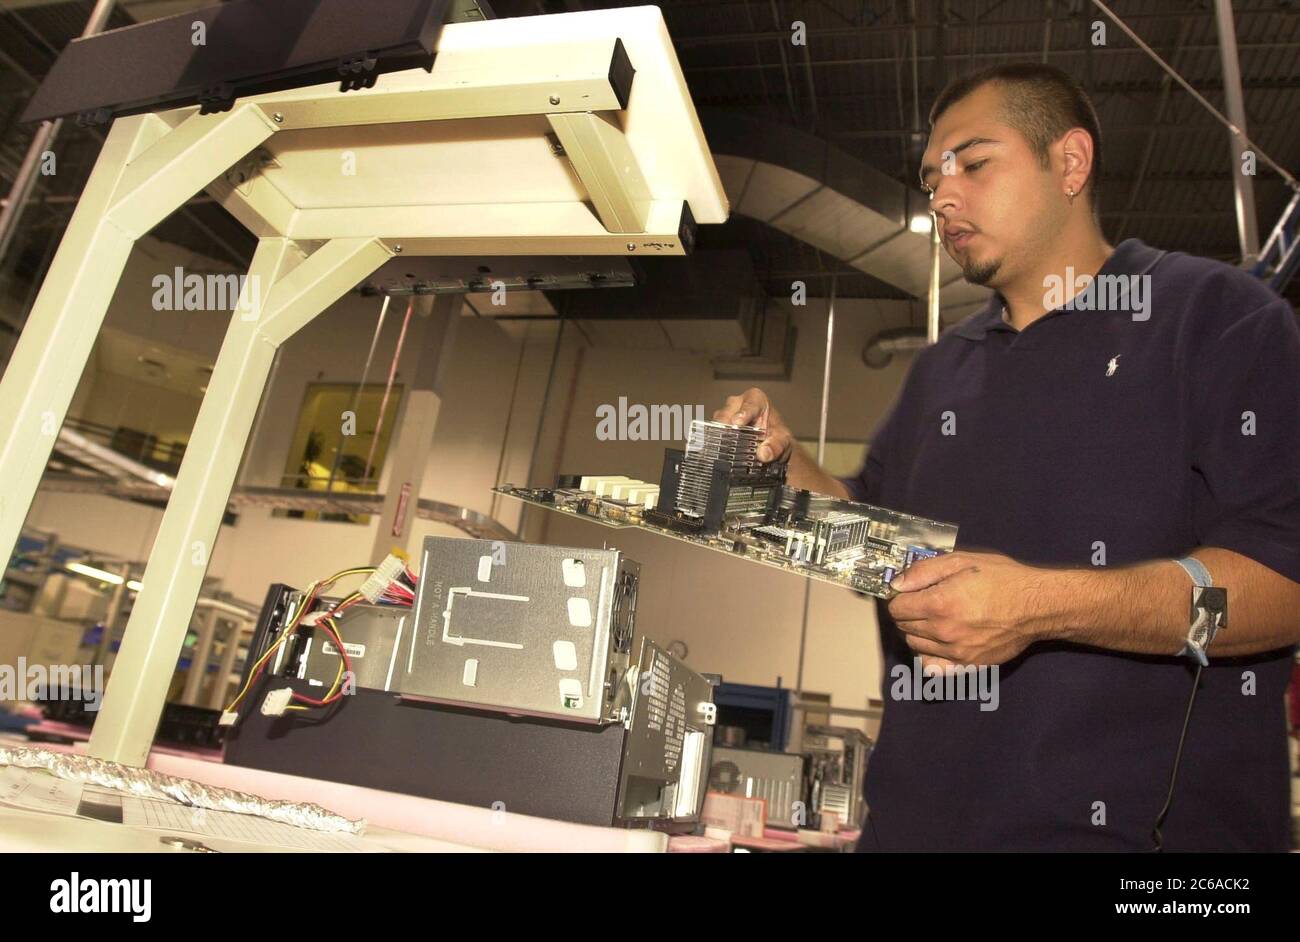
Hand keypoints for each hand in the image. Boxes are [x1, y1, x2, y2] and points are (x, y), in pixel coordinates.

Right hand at [713, 387, 793, 463]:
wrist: (771, 446)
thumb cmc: (777, 437)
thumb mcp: (783, 441)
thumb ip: (776, 446)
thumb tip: (763, 454)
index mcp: (755, 399)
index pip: (749, 404)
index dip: (743, 412)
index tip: (738, 422)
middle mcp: (736, 404)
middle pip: (726, 414)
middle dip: (726, 428)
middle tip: (729, 443)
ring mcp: (724, 416)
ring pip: (716, 426)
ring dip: (719, 439)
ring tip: (725, 452)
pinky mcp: (716, 428)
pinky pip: (711, 435)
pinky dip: (715, 444)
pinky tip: (720, 454)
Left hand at [886, 550, 1058, 669]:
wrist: (1037, 606)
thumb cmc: (1002, 579)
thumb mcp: (962, 561)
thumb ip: (924, 571)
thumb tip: (896, 584)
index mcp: (939, 603)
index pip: (896, 608)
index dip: (899, 598)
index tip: (910, 592)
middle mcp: (943, 631)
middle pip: (903, 626)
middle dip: (908, 613)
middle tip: (924, 602)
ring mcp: (955, 652)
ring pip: (915, 645)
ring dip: (918, 631)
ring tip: (936, 618)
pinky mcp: (967, 665)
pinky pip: (932, 666)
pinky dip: (929, 655)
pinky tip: (939, 642)